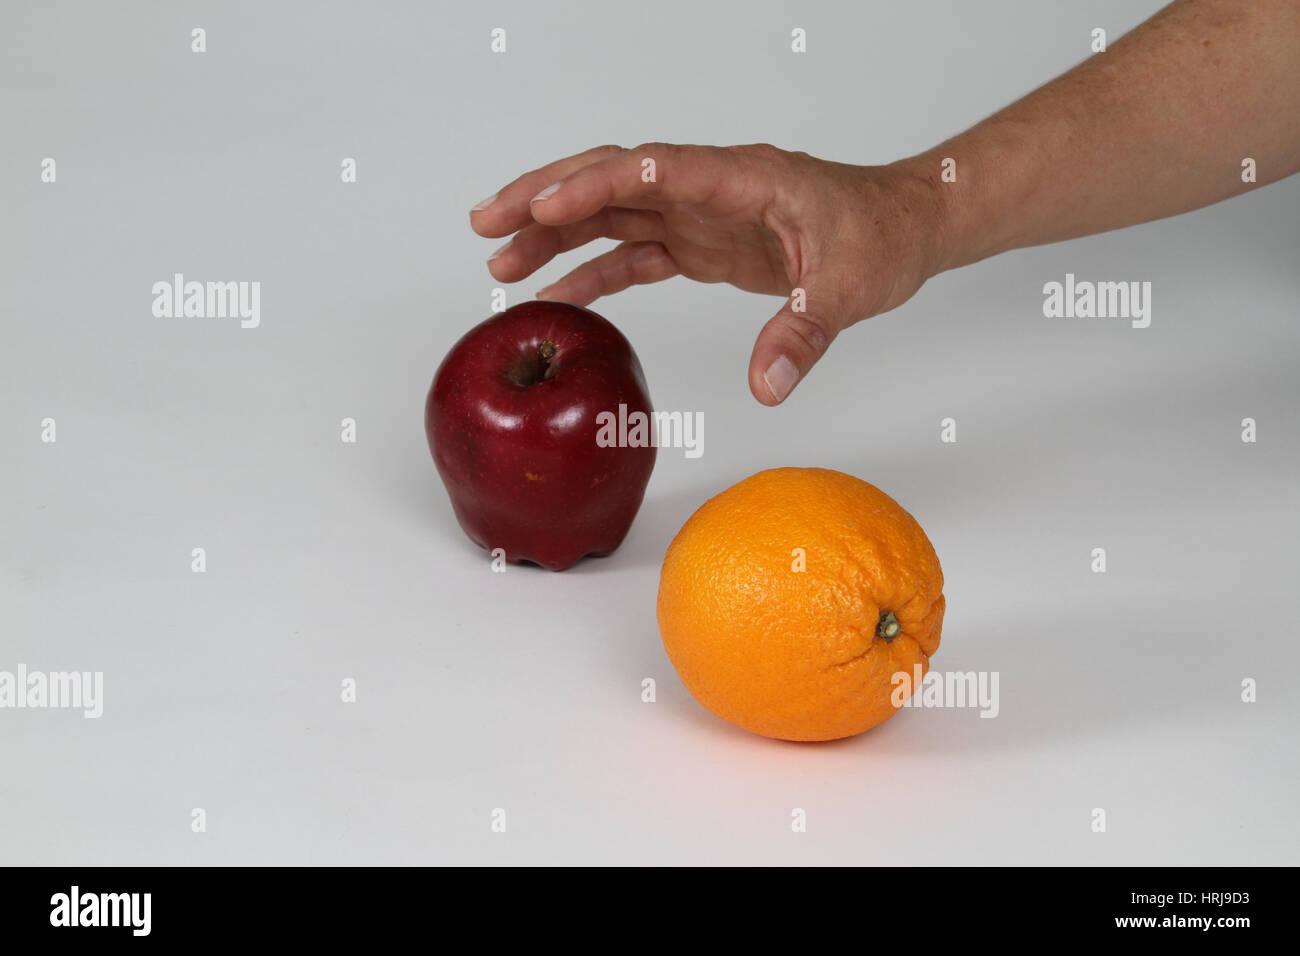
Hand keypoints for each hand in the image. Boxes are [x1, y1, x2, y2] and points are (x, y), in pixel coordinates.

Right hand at [469, 143, 946, 404]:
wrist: (905, 228)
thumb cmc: (882, 236)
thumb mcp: (850, 287)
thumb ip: (803, 332)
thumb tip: (765, 385)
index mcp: (741, 178)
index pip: (652, 170)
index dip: (594, 185)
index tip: (542, 205)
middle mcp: (710, 188)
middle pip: (610, 180)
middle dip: (545, 198)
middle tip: (488, 222)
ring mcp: (702, 216)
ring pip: (612, 215)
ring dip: (556, 235)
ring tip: (502, 262)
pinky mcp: (703, 244)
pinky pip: (637, 253)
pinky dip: (596, 271)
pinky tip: (561, 294)